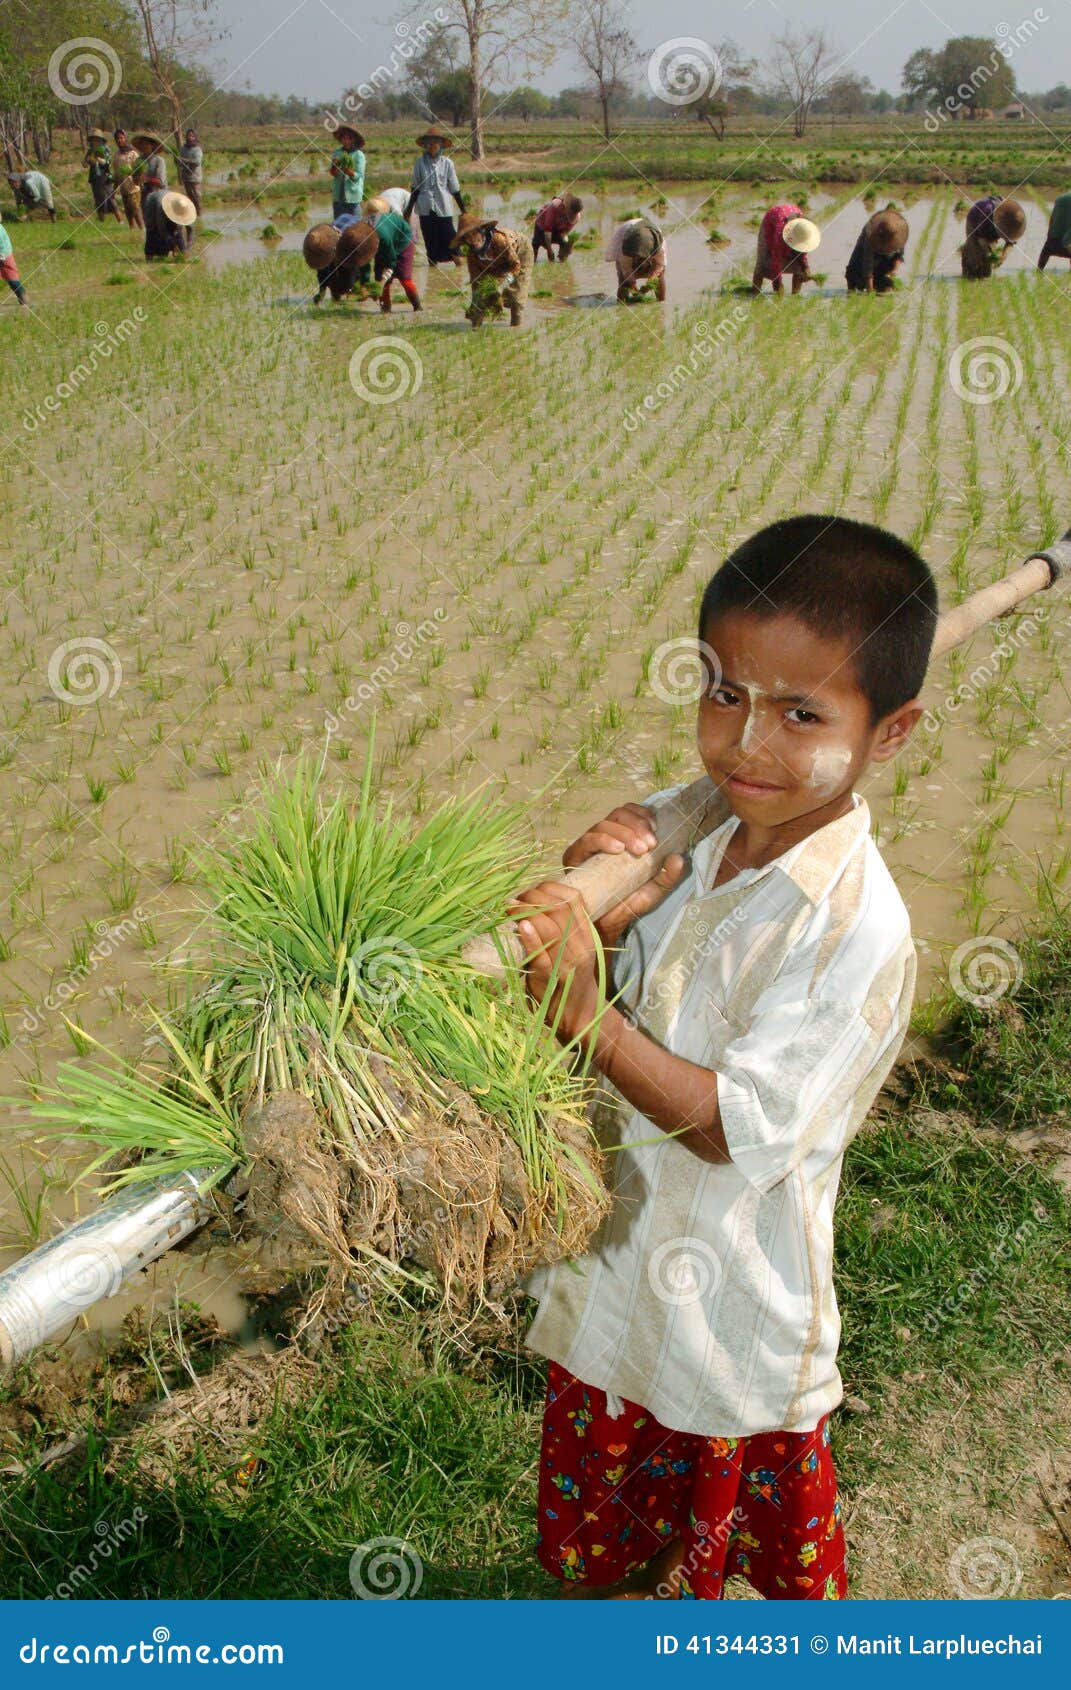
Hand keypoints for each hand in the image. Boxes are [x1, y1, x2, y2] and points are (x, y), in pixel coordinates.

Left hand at [508, 880, 602, 1047]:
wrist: (581, 1017)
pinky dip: (532, 938)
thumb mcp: (576, 950)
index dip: (551, 888)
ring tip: (510, 907)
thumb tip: (534, 904)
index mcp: (587, 936)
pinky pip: (542, 956)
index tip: (532, 890)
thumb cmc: (572, 981)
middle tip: (515, 899)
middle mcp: (581, 946)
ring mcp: (567, 963)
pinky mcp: (551, 980)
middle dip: (534, 897)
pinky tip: (521, 926)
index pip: (574, 899)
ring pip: (552, 928)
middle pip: (560, 909)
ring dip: (528, 911)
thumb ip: (564, 929)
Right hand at [561, 805, 688, 947]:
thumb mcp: (655, 889)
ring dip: (624, 833)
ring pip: (604, 824)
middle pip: (618, 814)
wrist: (606, 924)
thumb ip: (669, 875)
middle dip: (637, 825)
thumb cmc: (629, 902)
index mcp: (623, 837)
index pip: (630, 812)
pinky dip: (603, 840)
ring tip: (639, 850)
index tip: (656, 830)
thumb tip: (679, 858)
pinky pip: (587, 840)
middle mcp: (604, 836)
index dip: (643, 815)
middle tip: (650, 844)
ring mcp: (588, 845)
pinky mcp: (574, 856)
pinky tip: (617, 849)